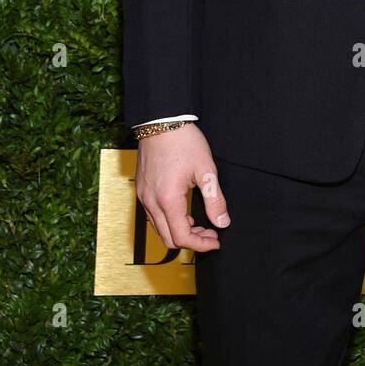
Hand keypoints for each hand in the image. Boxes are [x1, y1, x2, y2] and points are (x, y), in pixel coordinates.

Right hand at [135, 123, 228, 252]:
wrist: (161, 120)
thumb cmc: (184, 141)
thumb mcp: (206, 170)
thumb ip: (215, 199)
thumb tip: (223, 222)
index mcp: (167, 199)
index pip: (182, 237)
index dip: (201, 244)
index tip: (216, 240)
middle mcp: (151, 202)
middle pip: (168, 238)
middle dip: (191, 241)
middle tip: (210, 233)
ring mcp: (143, 196)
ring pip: (159, 229)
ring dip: (179, 231)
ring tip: (199, 223)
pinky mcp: (142, 189)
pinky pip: (153, 216)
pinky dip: (168, 221)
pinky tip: (184, 211)